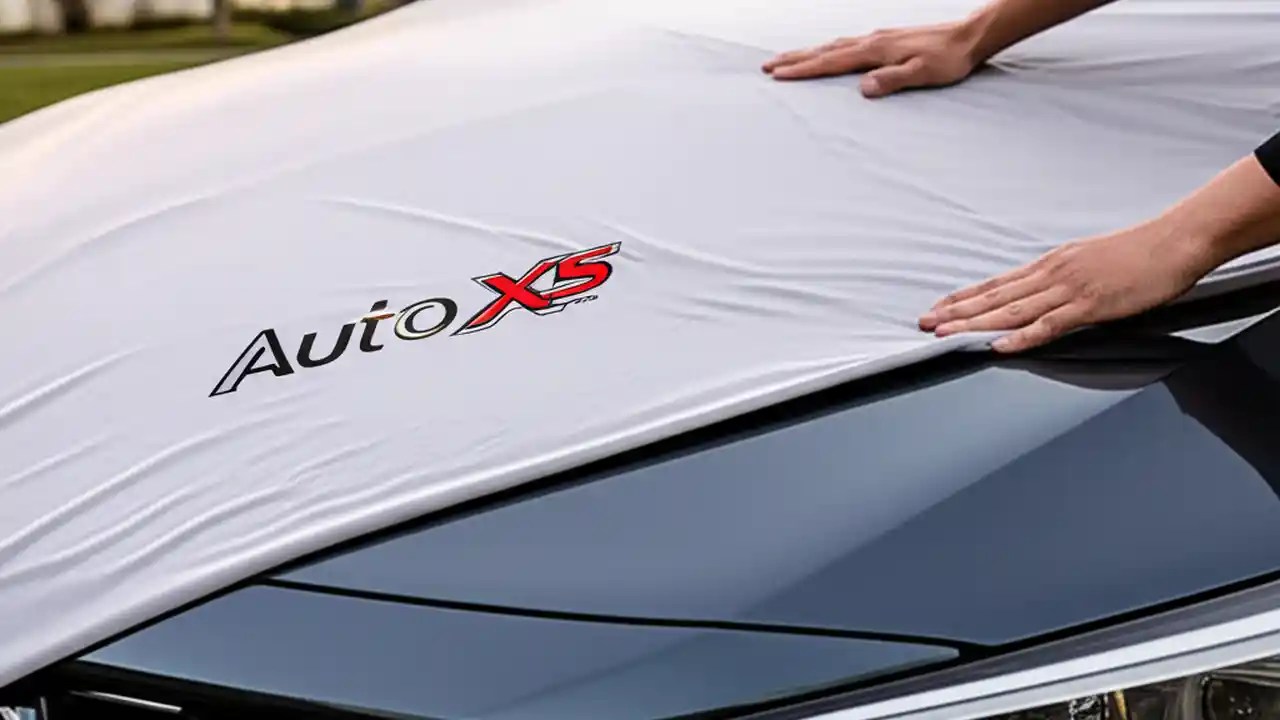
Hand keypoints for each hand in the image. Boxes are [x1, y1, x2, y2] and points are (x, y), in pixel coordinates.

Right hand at [762, 22, 981, 97]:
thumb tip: (863, 88)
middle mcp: (871, 40)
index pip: (830, 61)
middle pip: (824, 50)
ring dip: (807, 53)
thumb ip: (893, 80)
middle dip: (794, 59)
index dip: (803, 70)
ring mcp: (877, 38)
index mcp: (875, 50)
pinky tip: (827, 52)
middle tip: (766, 66)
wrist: (969, 36)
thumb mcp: (923, 73)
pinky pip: (846, 44)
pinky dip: (827, 49)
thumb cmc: (949, 59)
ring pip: (832, 45)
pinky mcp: (885, 40)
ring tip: (786, 59)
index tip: (777, 75)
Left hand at [918, 221, 1218, 352]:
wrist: (1176, 240)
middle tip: (924, 322)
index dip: (964, 297)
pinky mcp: (1092, 305)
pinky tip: (999, 346)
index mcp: (1051, 264)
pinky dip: (1021, 337)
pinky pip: (1050, 325)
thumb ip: (1062, 278)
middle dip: (956, 311)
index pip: (997, 283)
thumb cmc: (1140, 252)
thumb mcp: (1089, 260)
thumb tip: (1041, 293)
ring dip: (976, 324)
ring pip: (1012, 310)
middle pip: (995, 296)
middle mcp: (1053, 273)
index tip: (938, 307)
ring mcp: (1070, 289)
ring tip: (945, 333)